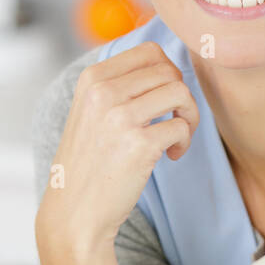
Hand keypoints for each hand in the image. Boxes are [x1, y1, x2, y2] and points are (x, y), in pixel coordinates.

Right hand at [35, 40, 199, 258]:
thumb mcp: (90, 112)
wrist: (75, 213)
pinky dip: (184, 141)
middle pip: (169, 71)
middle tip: (174, 120)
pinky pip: (182, 126)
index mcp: (92, 79)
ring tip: (175, 137)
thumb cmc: (88, 165)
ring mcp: (121, 117)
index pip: (149, 51)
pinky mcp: (140, 145)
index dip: (168, 73)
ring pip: (180, 93)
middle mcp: (104, 92)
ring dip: (189, 115)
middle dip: (182, 95)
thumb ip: (118, 86)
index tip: (164, 99)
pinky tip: (171, 156)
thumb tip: (166, 65)